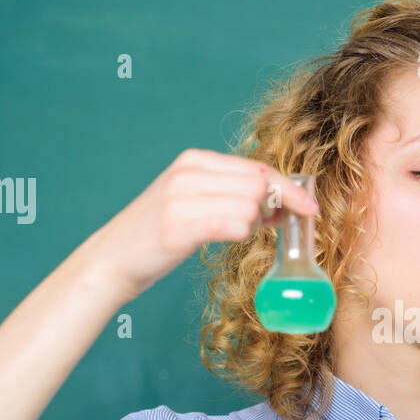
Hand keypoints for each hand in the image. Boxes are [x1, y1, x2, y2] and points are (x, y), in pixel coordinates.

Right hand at [91, 149, 318, 297]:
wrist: (111, 259)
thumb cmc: (158, 234)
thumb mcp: (194, 200)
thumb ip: (234, 195)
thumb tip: (284, 205)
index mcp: (194, 160)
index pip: (258, 167)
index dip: (289, 187)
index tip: (309, 207)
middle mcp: (188, 172)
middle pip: (259, 183)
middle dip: (274, 207)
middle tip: (264, 226)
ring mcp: (181, 198)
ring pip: (251, 204)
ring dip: (254, 224)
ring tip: (233, 233)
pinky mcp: (178, 226)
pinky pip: (233, 224)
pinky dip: (242, 232)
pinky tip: (231, 237)